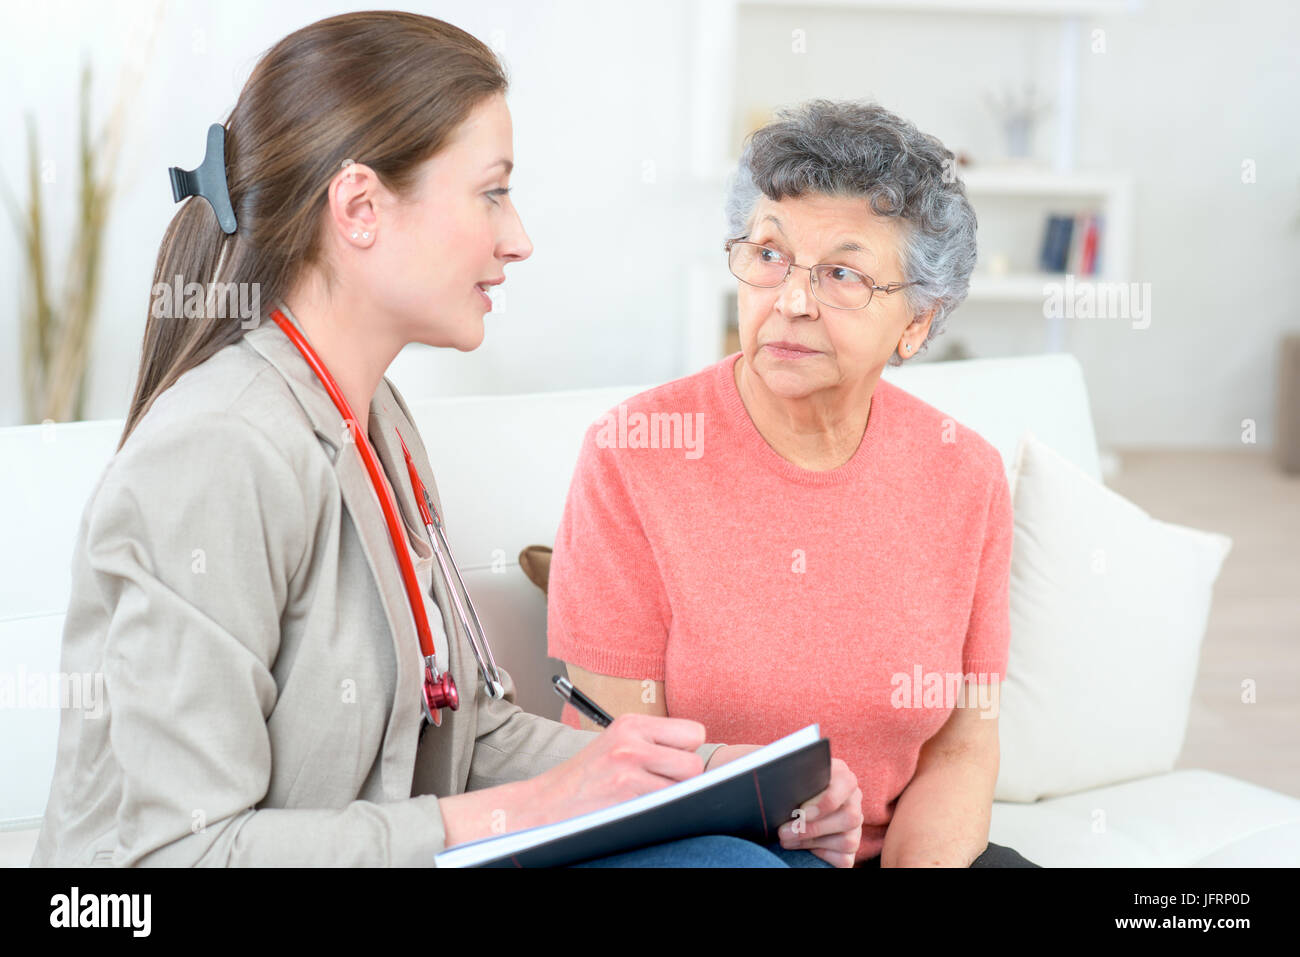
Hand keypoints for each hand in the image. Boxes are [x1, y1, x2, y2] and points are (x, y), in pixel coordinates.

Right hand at [533, 712, 706, 822]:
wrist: (546, 802)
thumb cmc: (587, 777)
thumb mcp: (617, 743)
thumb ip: (654, 743)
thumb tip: (699, 757)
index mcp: (631, 723)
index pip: (694, 732)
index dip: (687, 752)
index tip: (671, 762)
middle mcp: (630, 741)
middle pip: (694, 762)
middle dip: (685, 779)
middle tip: (661, 784)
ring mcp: (627, 768)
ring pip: (685, 786)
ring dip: (674, 796)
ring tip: (649, 797)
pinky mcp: (624, 795)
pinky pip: (666, 804)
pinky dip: (661, 810)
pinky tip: (642, 808)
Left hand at [776, 757, 862, 867]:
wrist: (795, 804)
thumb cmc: (793, 787)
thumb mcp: (794, 776)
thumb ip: (792, 776)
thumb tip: (778, 786)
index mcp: (843, 777)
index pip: (847, 784)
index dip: (825, 801)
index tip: (801, 812)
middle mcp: (854, 800)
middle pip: (850, 816)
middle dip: (814, 827)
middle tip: (784, 831)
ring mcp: (855, 826)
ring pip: (847, 840)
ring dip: (812, 842)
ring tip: (786, 840)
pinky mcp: (851, 848)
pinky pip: (844, 859)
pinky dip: (822, 856)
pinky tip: (804, 849)